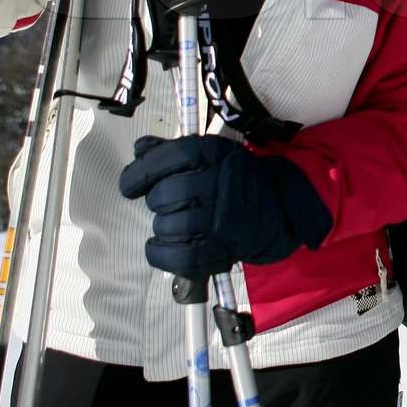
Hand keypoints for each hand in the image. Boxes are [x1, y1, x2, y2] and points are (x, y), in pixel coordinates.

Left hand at [118, 135, 332, 279]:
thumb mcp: (210, 153)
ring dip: (163, 227)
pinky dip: (160, 253)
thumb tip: (140, 150)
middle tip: (169, 203)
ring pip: (166, 227)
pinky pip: (176, 256)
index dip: (139, 174)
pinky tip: (161, 245)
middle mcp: (217, 185)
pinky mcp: (219, 249)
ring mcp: (219, 220)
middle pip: (162, 196)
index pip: (166, 158)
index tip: (130, 185)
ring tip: (176, 221)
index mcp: (213, 155)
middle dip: (157, 201)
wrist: (275, 207)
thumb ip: (171, 150)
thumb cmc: (235, 179)